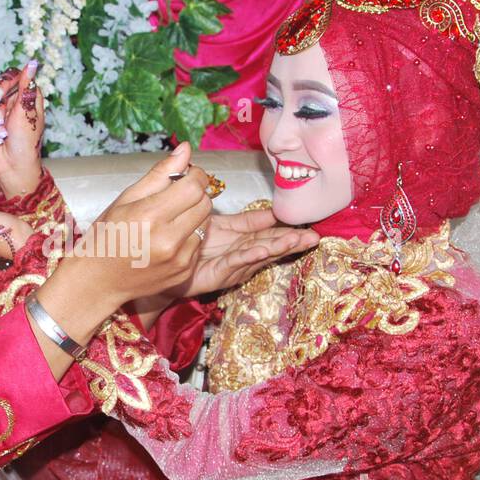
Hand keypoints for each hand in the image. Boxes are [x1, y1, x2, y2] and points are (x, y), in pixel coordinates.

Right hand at [0, 59, 44, 198]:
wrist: (12, 166)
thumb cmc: (26, 142)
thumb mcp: (26, 111)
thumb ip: (26, 86)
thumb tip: (33, 62)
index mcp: (29, 97)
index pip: (15, 76)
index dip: (6, 82)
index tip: (1, 93)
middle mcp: (14, 102)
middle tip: (0, 114)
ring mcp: (0, 111)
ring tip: (3, 134)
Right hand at [49, 142, 213, 310]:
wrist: (98, 281)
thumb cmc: (106, 235)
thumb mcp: (125, 198)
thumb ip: (159, 174)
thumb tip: (186, 149)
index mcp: (150, 215)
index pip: (195, 185)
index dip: (194, 175)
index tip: (185, 175)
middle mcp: (168, 239)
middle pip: (205, 203)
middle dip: (195, 193)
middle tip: (176, 195)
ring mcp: (179, 259)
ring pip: (206, 223)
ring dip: (194, 215)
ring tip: (170, 219)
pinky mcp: (185, 272)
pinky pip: (199, 243)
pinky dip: (190, 236)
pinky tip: (168, 239)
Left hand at [173, 206, 319, 297]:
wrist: (166, 262)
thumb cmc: (192, 241)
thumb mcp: (221, 221)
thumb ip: (246, 215)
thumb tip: (270, 205)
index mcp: (242, 236)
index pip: (269, 229)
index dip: (288, 227)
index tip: (310, 225)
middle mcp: (241, 251)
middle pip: (270, 244)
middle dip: (292, 241)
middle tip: (313, 237)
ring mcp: (232, 265)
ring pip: (258, 254)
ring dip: (278, 248)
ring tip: (297, 241)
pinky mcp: (218, 274)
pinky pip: (235, 263)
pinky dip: (249, 257)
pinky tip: (262, 251)